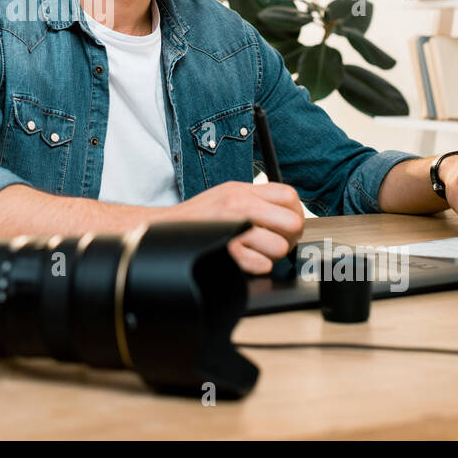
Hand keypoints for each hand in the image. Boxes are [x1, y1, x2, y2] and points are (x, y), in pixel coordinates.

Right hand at [174, 180, 304, 274]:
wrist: (163, 228)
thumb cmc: (197, 216)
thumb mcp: (226, 194)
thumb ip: (255, 198)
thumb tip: (286, 210)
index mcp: (243, 190)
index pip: (289, 196)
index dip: (295, 213)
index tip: (287, 224)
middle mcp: (240, 205)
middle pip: (292, 223)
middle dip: (288, 238)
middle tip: (276, 242)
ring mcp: (233, 228)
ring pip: (279, 247)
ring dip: (272, 255)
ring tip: (257, 252)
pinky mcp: (226, 250)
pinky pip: (262, 265)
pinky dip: (257, 266)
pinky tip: (246, 260)